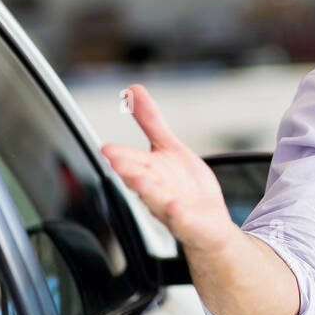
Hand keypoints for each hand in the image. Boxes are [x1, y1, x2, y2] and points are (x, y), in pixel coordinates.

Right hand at [100, 84, 235, 252]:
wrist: (207, 223)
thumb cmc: (185, 187)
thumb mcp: (170, 148)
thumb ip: (150, 122)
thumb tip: (133, 90)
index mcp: (150, 171)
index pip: (133, 161)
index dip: (121, 156)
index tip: (107, 149)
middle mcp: (156, 191)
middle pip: (140, 180)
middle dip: (128, 171)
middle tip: (115, 161)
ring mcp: (171, 209)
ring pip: (156, 200)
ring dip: (148, 191)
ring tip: (141, 181)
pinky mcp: (189, 224)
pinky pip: (181, 219)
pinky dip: (177, 214)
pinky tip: (176, 206)